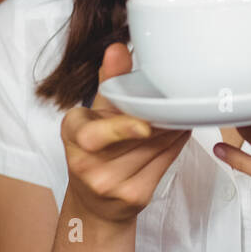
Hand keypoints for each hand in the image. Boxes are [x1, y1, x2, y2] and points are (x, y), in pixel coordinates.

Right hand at [60, 42, 190, 224]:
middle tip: (175, 102)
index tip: (144, 126)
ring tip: (176, 115)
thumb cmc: (95, 150)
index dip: (121, 129)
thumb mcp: (94, 113)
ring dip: (172, 128)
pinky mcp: (134, 196)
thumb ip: (110, 81)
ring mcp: (110, 184)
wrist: (93, 203)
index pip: (93, 134)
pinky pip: (165, 163)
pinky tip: (177, 132)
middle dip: (160, 118)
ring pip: (156, 148)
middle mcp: (86, 163)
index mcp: (73, 134)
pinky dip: (176, 143)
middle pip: (137, 136)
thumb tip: (118, 48)